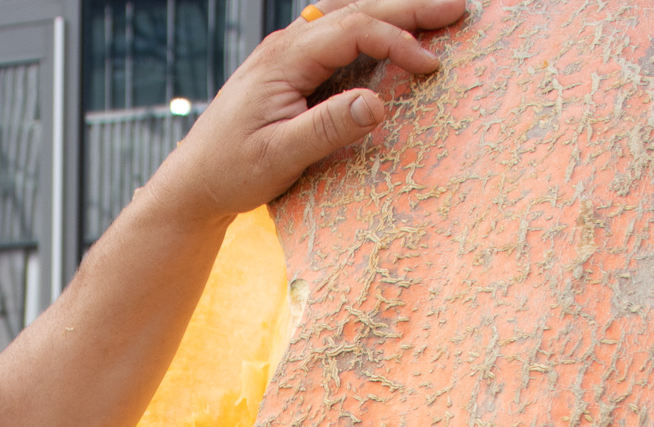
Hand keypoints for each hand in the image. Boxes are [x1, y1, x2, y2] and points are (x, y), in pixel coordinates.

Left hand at [150, 0, 468, 223]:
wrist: (193, 182)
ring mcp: (288, 53)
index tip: (431, 66)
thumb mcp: (279, 156)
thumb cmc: (231, 171)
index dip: (398, 41)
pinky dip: (372, 28)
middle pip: (357, 8)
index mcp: (285, 58)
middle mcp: (287, 44)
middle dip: (410, 7)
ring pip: (348, 14)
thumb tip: (377, 103)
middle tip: (459, 9)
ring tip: (436, 14)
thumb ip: (326, 128)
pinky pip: (337, 34)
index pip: (354, 29)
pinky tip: (393, 32)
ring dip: (393, 12)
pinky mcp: (290, 68)